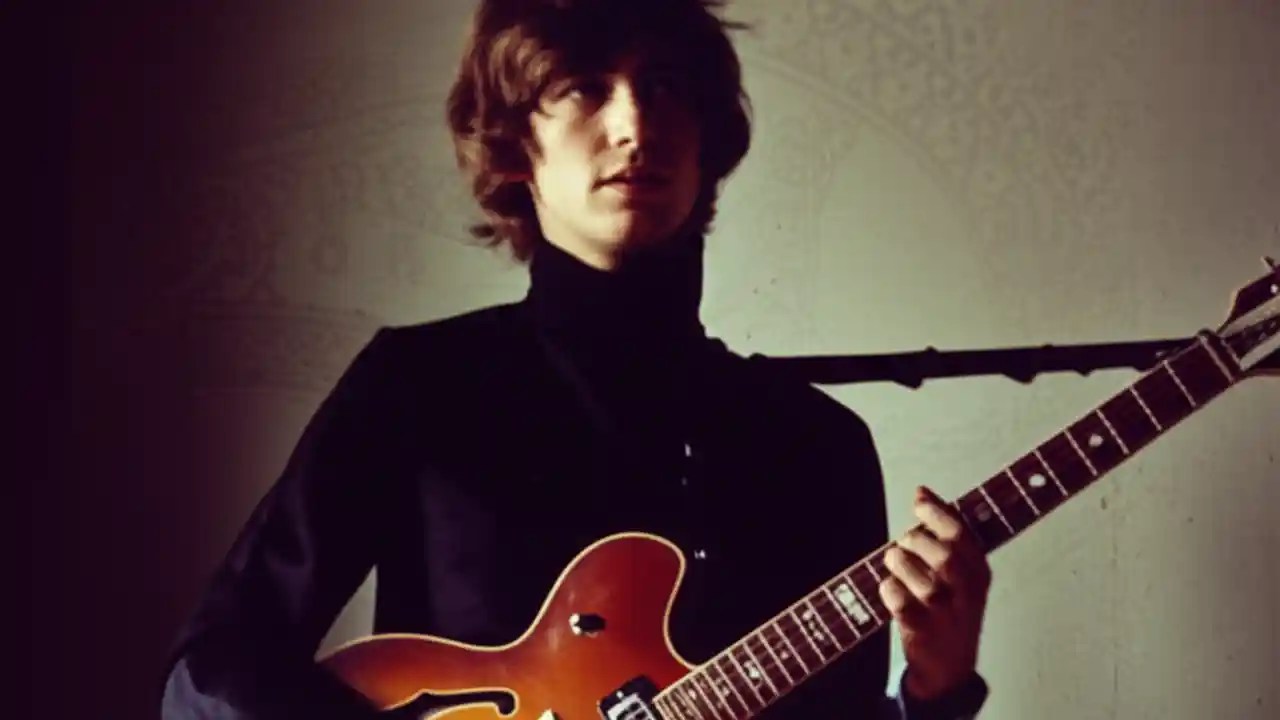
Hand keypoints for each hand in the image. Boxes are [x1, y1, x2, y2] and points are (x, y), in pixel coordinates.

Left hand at [878, 485, 990, 700]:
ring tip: (896, 564)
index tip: (919, 500)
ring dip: (897, 562)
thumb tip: (922, 492)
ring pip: (914, 573)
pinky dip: (888, 588)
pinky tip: (893, 592)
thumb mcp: (962, 574)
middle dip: (914, 541)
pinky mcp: (920, 629)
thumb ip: (945, 533)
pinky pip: (896, 596)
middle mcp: (967, 592)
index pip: (961, 533)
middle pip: (939, 552)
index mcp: (980, 573)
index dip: (936, 512)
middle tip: (904, 545)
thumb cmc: (952, 609)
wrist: (949, 666)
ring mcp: (944, 613)